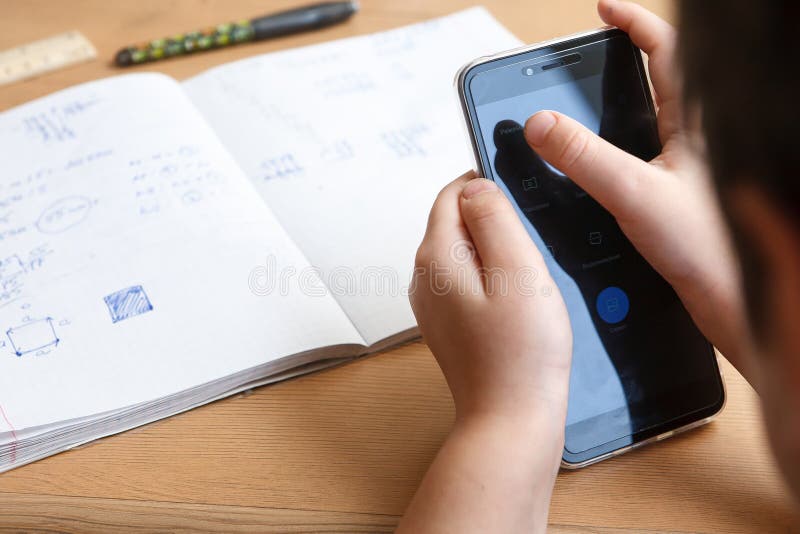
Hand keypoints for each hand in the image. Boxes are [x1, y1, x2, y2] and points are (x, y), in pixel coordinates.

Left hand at [400, 173, 571, 532]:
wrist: (512, 418)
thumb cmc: (521, 350)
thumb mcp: (517, 268)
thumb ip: (493, 218)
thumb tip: (475, 186)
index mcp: (436, 256)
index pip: (452, 194)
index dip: (486, 188)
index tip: (520, 204)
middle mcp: (424, 277)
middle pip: (456, 222)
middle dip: (493, 223)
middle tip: (530, 251)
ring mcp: (432, 303)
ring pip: (464, 252)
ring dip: (495, 253)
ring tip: (526, 281)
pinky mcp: (447, 323)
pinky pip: (468, 281)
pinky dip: (492, 279)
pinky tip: (516, 303)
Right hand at [523, 0, 756, 385]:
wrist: (732, 299)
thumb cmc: (708, 248)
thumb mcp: (633, 193)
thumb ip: (583, 157)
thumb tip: (541, 124)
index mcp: (694, 122)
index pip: (667, 49)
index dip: (634, 23)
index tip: (603, 10)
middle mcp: (695, 137)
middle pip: (663, 77)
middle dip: (629, 57)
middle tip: (594, 52)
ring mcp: (689, 164)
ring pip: (654, 116)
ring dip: (624, 101)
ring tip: (590, 99)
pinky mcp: (680, 192)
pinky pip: (648, 150)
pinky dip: (623, 142)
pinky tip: (600, 163)